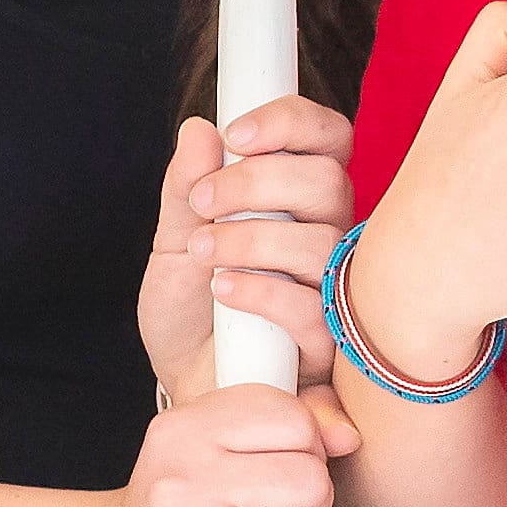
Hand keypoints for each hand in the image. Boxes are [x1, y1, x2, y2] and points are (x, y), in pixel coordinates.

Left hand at [139, 98, 355, 403]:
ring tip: (203, 254)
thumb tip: (198, 129)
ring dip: (251, 240)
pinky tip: (223, 290)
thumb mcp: (173, 243)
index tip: (235, 133)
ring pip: (321, 244)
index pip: (327, 139)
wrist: (186, 384)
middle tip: (204, 202)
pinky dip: (260, 291)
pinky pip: (312, 309)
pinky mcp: (328, 344)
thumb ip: (184, 189)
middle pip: (328, 182)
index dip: (292, 122)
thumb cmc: (192, 314)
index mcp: (300, 200)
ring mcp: (333, 291)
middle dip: (258, 182)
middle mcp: (328, 237)